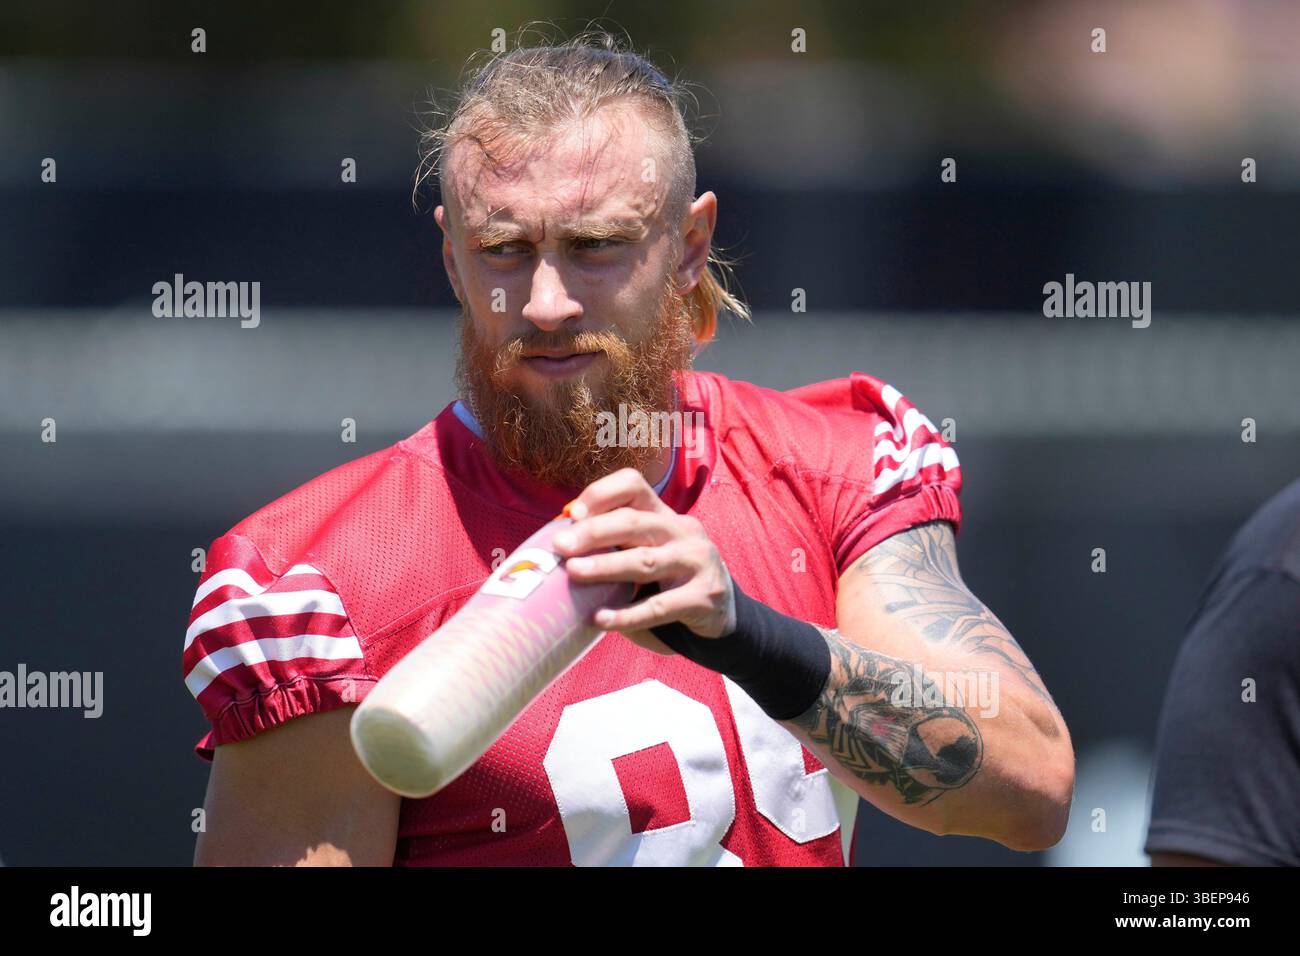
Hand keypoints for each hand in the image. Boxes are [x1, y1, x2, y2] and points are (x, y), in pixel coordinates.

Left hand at [552, 468, 735, 654]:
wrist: (724, 614)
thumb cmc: (670, 580)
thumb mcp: (650, 551)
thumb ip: (617, 544)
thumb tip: (559, 546)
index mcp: (664, 515)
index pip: (634, 486)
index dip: (601, 494)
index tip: (572, 515)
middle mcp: (682, 531)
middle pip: (634, 522)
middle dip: (594, 532)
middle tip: (561, 547)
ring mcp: (696, 562)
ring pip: (645, 561)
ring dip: (606, 566)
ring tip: (574, 572)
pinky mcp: (703, 597)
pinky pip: (659, 607)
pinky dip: (627, 615)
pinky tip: (601, 620)